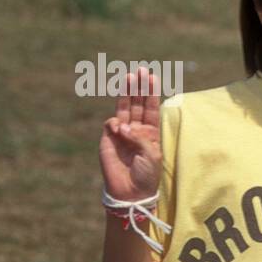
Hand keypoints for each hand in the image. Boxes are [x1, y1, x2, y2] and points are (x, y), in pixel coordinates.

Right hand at [99, 68, 162, 201]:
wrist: (130, 191)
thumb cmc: (146, 174)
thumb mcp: (152, 155)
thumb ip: (141, 138)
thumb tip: (123, 125)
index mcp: (151, 132)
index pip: (151, 108)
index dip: (151, 92)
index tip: (153, 76)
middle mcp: (137, 129)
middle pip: (137, 104)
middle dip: (139, 87)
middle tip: (140, 70)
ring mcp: (122, 133)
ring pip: (124, 109)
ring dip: (126, 94)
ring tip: (129, 77)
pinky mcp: (108, 139)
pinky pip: (111, 124)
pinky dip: (115, 123)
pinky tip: (120, 130)